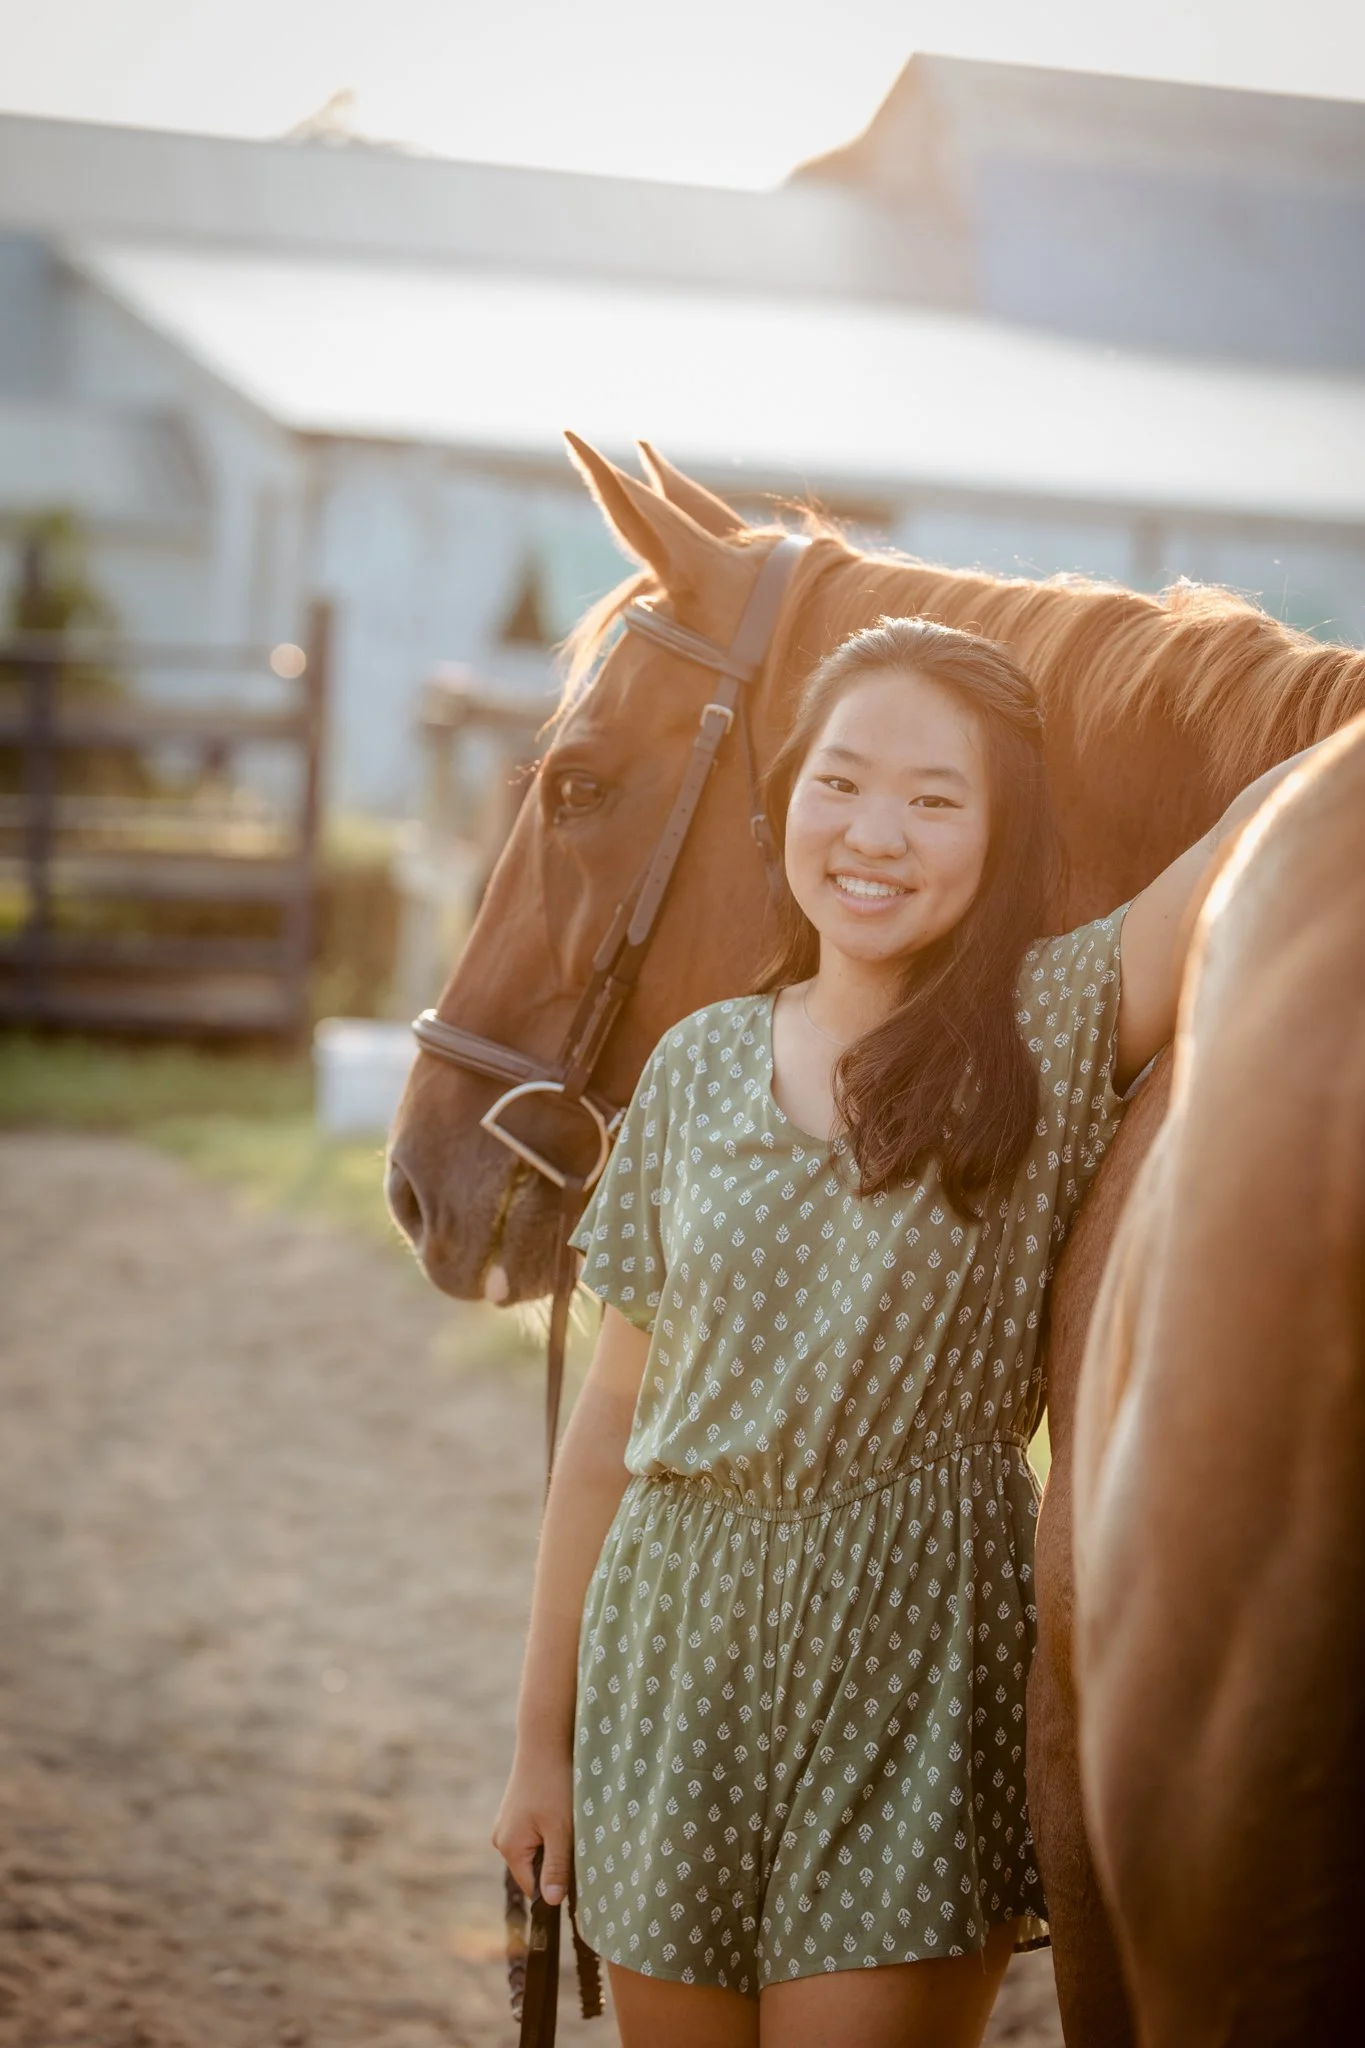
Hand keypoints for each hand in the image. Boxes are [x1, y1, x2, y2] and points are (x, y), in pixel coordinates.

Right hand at [492, 1744, 573, 1905]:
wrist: (544, 1740)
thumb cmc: (554, 1785)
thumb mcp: (561, 1830)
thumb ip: (556, 1867)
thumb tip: (552, 1903)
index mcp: (509, 1848)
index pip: (533, 1888)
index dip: (555, 1887)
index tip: (578, 1877)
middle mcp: (501, 1838)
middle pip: (533, 1869)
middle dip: (555, 1863)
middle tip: (575, 1844)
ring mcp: (507, 1823)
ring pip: (536, 1850)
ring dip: (554, 1844)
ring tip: (568, 1824)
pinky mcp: (516, 1811)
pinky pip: (534, 1834)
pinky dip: (549, 1830)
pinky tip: (561, 1812)